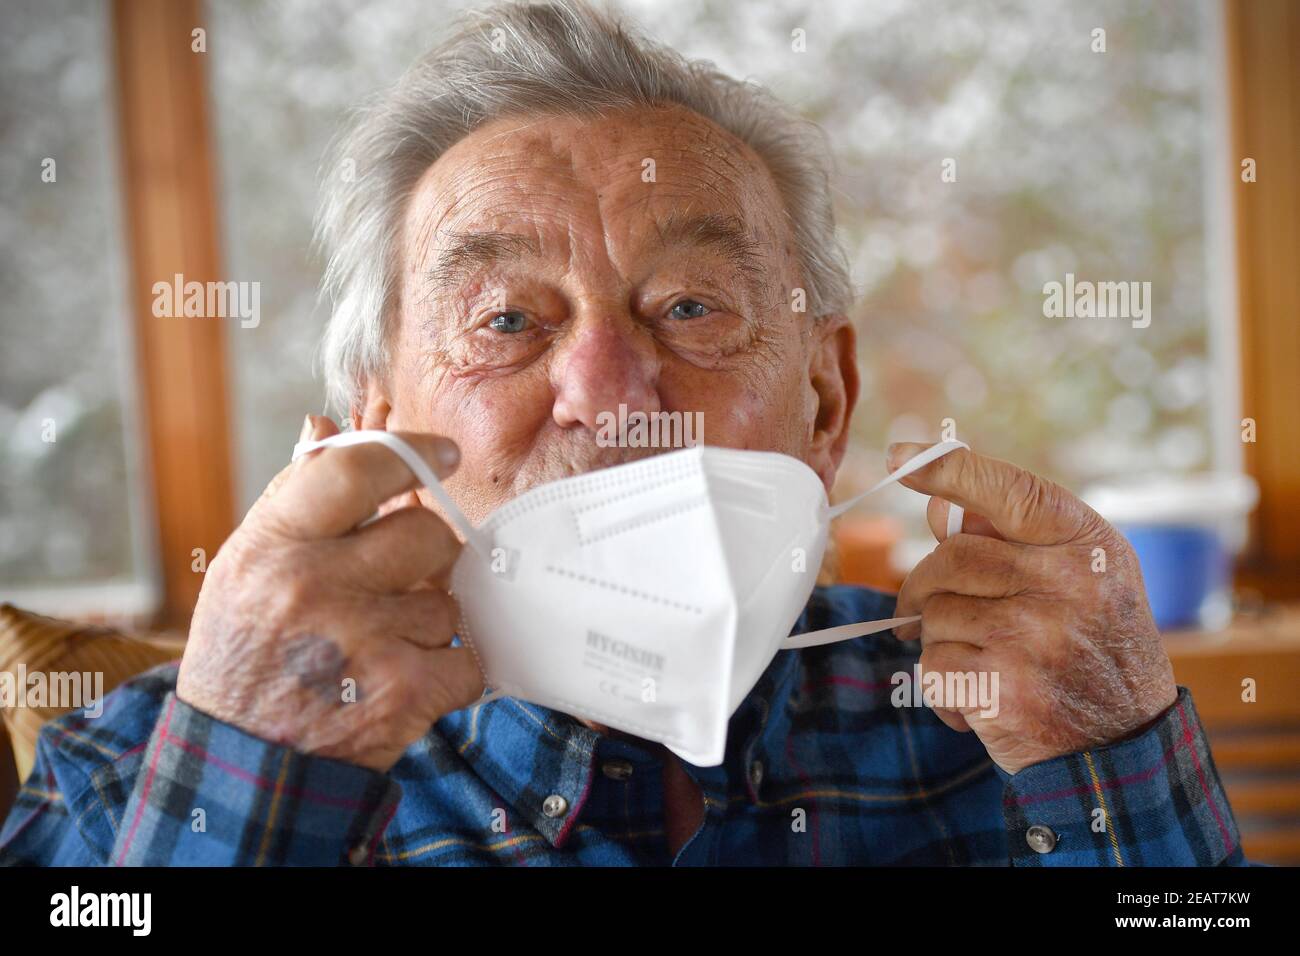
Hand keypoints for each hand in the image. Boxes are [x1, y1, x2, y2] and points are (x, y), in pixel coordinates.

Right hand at [177, 415, 484, 771]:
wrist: (242, 765)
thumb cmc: (248, 653)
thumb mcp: (247, 568)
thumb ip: (295, 497)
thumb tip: (328, 425)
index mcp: (274, 547)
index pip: (355, 470)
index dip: (412, 452)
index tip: (444, 453)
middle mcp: (315, 587)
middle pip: (426, 533)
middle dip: (427, 555)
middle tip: (400, 581)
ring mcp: (363, 640)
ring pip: (447, 601)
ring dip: (428, 623)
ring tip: (380, 647)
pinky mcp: (403, 692)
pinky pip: (468, 659)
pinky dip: (450, 673)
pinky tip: (406, 681)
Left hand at [891, 442, 1176, 773]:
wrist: (1123, 748)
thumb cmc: (1092, 648)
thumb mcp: (1083, 578)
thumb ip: (1017, 541)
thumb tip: (938, 512)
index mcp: (1088, 544)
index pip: (1010, 491)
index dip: (949, 470)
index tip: (899, 456)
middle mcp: (1067, 583)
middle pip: (950, 557)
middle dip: (923, 584)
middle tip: (919, 609)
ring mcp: (1035, 636)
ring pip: (935, 614)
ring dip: (939, 641)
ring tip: (980, 662)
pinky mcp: (1003, 687)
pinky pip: (932, 666)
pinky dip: (941, 686)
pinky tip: (978, 699)